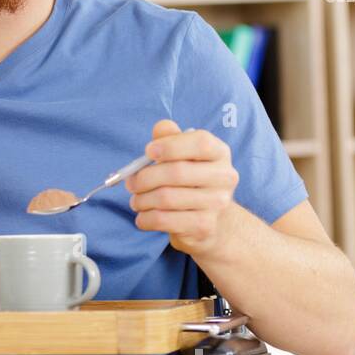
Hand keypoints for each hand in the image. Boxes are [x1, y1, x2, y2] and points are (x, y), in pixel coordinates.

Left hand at [126, 119, 238, 256]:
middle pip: (177, 172)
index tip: (148, 151)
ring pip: (166, 198)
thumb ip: (171, 138)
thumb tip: (161, 128)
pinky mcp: (204, 226)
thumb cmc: (189, 180)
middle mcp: (225, 177)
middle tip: (130, 183)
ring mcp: (218, 204)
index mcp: (219, 153)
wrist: (208, 221)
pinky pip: (165, 220)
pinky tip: (143, 216)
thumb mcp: (182, 155)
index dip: (171, 145)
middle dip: (145, 177)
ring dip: (141, 199)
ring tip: (136, 200)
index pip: (200, 143)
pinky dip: (146, 218)